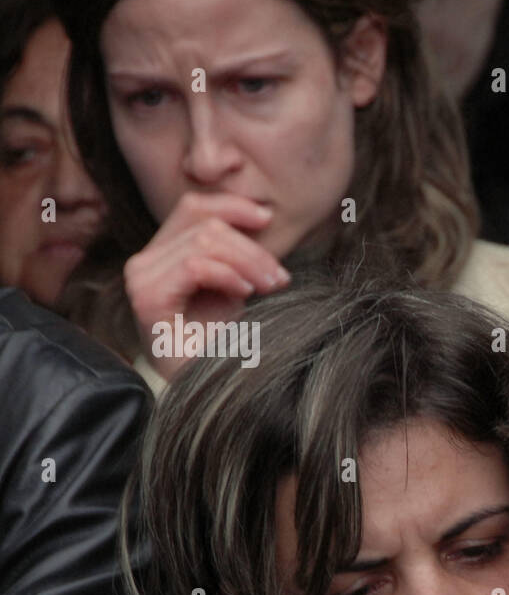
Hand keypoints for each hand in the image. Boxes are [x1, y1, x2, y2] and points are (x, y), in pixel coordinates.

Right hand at [125, 192, 290, 375]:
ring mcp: (142, 279)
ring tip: (268, 287)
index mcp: (162, 255)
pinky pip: (194, 267)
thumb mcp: (232, 288)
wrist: (202, 388)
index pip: (192, 208)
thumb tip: (261, 217)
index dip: (231, 206)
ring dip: (247, 263)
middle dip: (251, 248)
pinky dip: (227, 276)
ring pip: (203, 242)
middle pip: (204, 225)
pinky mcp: (148, 299)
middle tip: (279, 278)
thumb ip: (235, 254)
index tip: (267, 219)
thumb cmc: (218, 343)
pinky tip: (244, 294)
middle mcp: (144, 262)